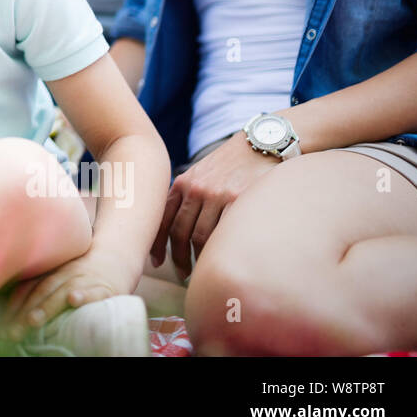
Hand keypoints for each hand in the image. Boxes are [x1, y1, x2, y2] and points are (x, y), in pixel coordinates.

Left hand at [1, 249, 136, 340]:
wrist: (115, 259)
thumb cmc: (80, 275)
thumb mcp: (57, 276)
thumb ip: (37, 289)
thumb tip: (10, 316)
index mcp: (49, 273)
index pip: (27, 288)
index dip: (13, 307)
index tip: (2, 327)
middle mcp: (63, 274)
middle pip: (40, 292)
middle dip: (24, 313)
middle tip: (11, 332)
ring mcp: (83, 279)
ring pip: (62, 292)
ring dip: (47, 306)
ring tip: (33, 320)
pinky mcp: (104, 287)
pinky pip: (93, 291)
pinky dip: (84, 295)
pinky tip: (74, 300)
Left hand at [149, 131, 278, 280]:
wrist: (261, 142)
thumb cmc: (231, 162)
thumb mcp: (202, 172)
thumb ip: (188, 194)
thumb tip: (174, 225)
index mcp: (183, 183)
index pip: (163, 218)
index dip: (156, 243)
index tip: (156, 262)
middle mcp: (197, 189)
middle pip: (180, 232)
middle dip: (178, 257)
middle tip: (182, 274)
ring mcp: (218, 195)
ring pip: (201, 237)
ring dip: (198, 260)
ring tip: (200, 273)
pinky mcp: (240, 200)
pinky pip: (224, 232)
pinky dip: (219, 251)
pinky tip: (219, 261)